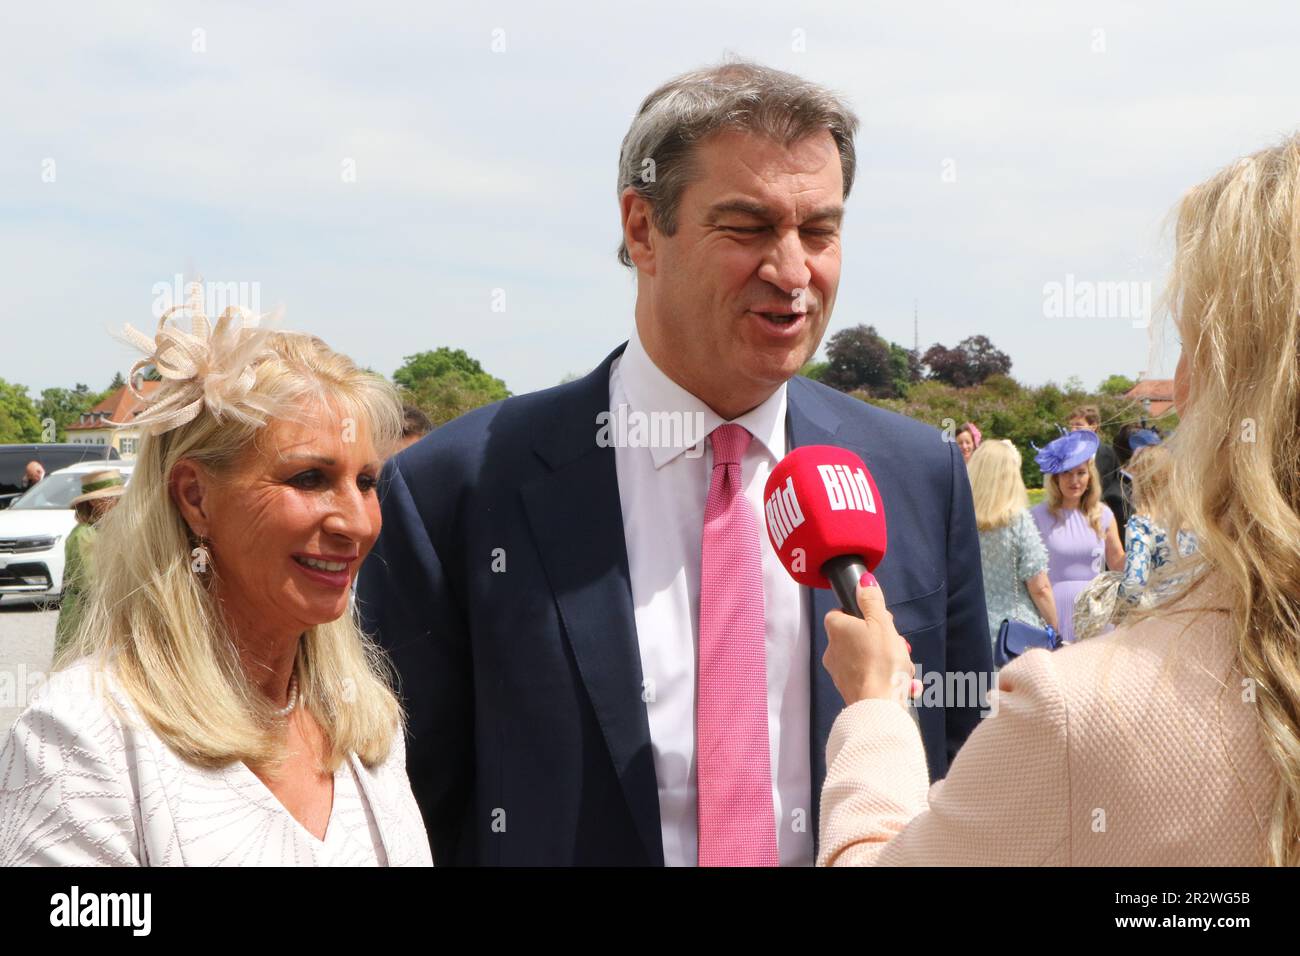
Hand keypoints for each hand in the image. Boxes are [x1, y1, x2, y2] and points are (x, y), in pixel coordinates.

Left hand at [822, 572, 917, 705]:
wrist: (880, 706)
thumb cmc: (881, 661)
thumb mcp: (881, 623)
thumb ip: (871, 601)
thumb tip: (862, 583)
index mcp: (836, 630)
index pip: (840, 614)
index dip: (861, 615)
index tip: (880, 621)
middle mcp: (832, 651)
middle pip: (858, 637)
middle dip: (881, 641)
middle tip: (897, 646)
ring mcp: (840, 673)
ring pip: (867, 658)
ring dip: (888, 661)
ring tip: (904, 669)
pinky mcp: (851, 691)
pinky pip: (871, 678)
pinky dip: (887, 679)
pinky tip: (904, 685)